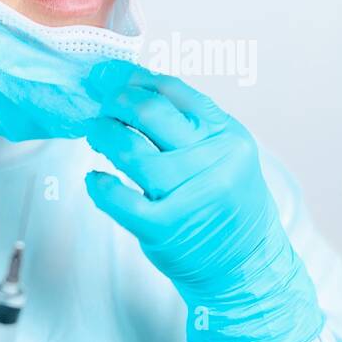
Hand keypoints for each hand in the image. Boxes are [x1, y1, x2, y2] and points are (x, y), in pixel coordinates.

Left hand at [83, 61, 323, 341]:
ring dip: (104, 135)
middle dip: (115, 100)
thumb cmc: (228, 203)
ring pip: (130, 150)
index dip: (136, 78)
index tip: (112, 76)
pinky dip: (99, 186)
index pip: (175, 91)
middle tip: (100, 102)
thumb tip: (136, 87)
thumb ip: (193, 125)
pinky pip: (119, 198)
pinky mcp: (165, 227)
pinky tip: (94, 180)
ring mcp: (189, 194)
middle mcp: (213, 160)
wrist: (246, 265)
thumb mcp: (227, 155)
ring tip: (95, 133)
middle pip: (149, 113)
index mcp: (228, 135)